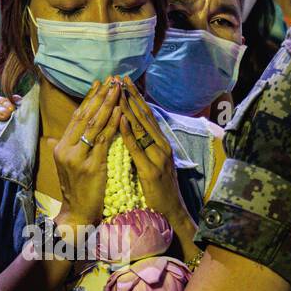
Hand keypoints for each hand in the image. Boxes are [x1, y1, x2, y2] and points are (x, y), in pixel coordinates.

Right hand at [51, 78, 122, 225]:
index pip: (76, 117)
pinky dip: (113, 124)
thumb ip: (62, 149)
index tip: (99, 83)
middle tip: (113, 79)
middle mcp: (66, 149)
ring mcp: (78, 158)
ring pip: (95, 125)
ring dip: (108, 104)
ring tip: (119, 89)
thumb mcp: (65, 167)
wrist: (77, 213)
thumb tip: (54, 138)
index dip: (89, 99)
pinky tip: (121, 112)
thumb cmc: (76, 190)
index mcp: (61, 147)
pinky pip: (104, 141)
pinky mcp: (92, 166)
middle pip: (86, 116)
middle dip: (100, 96)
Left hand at [117, 79, 189, 224]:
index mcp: (161, 144)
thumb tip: (133, 133)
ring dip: (129, 108)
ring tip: (119, 91)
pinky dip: (129, 133)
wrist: (172, 213)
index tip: (125, 82)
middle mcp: (162, 146)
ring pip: (142, 128)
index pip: (147, 116)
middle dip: (132, 96)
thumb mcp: (153, 164)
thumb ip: (145, 148)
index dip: (136, 98)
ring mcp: (159, 157)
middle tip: (121, 78)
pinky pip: (138, 148)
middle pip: (146, 116)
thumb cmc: (159, 191)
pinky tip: (121, 120)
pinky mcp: (151, 170)